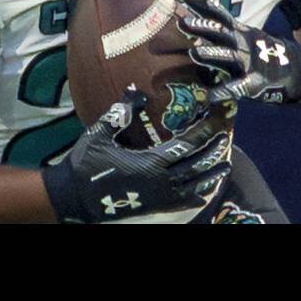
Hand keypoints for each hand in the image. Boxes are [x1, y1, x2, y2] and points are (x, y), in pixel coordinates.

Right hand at [41, 87, 231, 222]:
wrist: (74, 196)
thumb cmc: (86, 163)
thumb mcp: (100, 133)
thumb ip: (120, 114)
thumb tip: (138, 93)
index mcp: (150, 163)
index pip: (186, 145)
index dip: (204, 131)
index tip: (217, 119)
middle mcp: (159, 182)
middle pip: (196, 164)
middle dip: (213, 148)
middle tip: (226, 134)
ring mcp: (158, 197)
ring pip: (194, 185)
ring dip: (211, 173)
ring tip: (225, 163)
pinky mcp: (153, 207)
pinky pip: (182, 203)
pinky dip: (197, 195)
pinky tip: (205, 190)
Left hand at [174, 0, 300, 105]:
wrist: (298, 70)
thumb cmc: (263, 54)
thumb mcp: (244, 37)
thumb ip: (223, 30)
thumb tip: (194, 18)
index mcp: (239, 30)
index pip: (216, 11)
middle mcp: (242, 43)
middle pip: (221, 32)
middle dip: (203, 27)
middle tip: (183, 22)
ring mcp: (249, 62)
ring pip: (228, 57)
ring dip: (212, 54)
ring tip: (195, 54)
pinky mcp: (255, 83)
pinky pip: (238, 87)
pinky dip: (224, 91)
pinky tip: (210, 96)